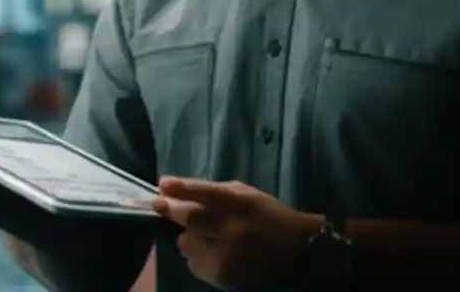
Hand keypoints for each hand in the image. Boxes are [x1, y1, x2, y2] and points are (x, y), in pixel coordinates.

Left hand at [152, 177, 321, 290]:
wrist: (299, 255)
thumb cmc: (269, 218)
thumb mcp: (247, 196)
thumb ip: (213, 192)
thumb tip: (172, 188)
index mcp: (242, 204)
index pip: (207, 194)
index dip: (183, 189)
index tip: (163, 184)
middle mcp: (234, 230)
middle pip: (190, 219)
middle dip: (171, 211)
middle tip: (160, 205)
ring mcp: (228, 255)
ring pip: (186, 242)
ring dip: (189, 237)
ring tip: (206, 236)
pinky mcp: (224, 276)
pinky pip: (194, 264)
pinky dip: (196, 256)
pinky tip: (211, 252)